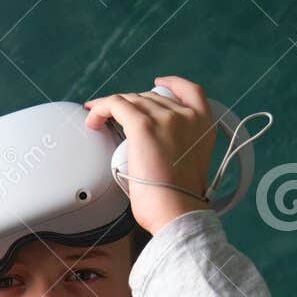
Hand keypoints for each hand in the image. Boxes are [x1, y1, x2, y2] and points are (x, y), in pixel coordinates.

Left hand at [82, 75, 216, 234]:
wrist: (177, 212)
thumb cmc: (179, 202)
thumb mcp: (192, 165)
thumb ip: (182, 146)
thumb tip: (161, 148)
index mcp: (204, 126)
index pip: (191, 91)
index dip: (173, 84)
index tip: (159, 84)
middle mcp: (187, 117)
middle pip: (152, 98)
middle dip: (133, 105)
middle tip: (118, 119)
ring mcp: (165, 118)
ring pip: (131, 100)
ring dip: (113, 108)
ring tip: (98, 120)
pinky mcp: (142, 125)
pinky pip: (114, 105)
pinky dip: (100, 108)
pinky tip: (93, 118)